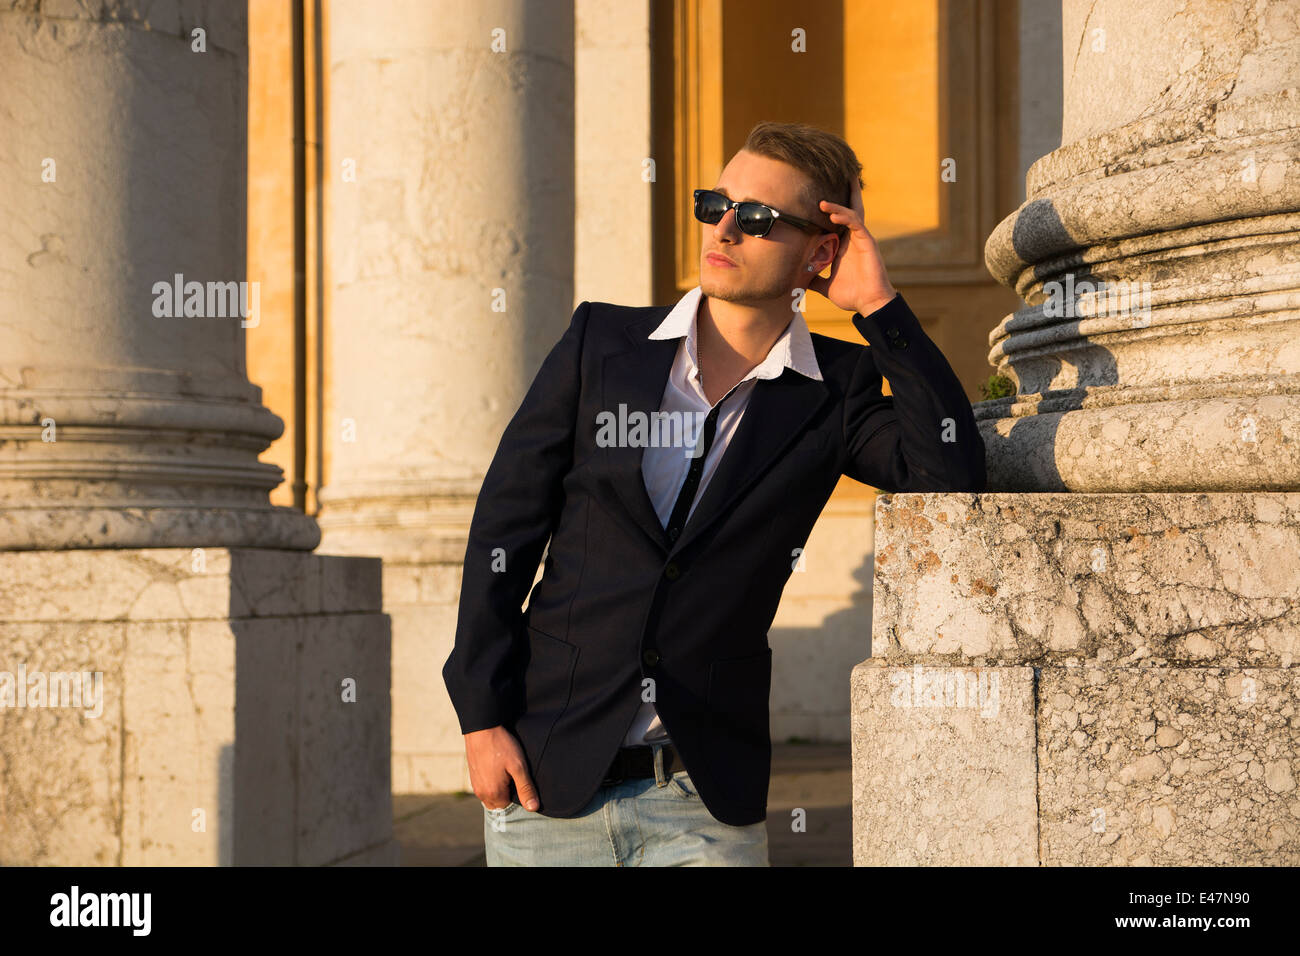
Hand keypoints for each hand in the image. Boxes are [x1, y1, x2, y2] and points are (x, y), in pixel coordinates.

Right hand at [465, 725, 540, 810]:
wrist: (481, 727)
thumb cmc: (501, 746)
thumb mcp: (518, 766)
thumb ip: (526, 788)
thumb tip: (533, 808)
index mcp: (493, 794)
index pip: (509, 807)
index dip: (518, 795)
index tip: (521, 780)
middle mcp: (481, 793)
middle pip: (499, 803)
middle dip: (508, 794)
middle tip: (514, 775)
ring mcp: (475, 784)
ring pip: (491, 795)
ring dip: (500, 788)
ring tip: (506, 771)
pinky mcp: (473, 776)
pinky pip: (485, 787)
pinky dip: (492, 782)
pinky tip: (497, 767)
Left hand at [807, 182, 896, 317]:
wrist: (869, 304)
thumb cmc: (852, 294)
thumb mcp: (826, 286)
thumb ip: (814, 280)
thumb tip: (797, 282)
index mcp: (844, 245)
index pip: (838, 220)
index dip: (831, 207)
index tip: (818, 195)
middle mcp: (853, 238)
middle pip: (849, 209)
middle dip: (845, 192)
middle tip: (840, 174)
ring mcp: (861, 238)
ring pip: (851, 213)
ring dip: (836, 206)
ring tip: (821, 202)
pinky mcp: (868, 242)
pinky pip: (856, 223)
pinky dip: (844, 216)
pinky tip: (832, 213)